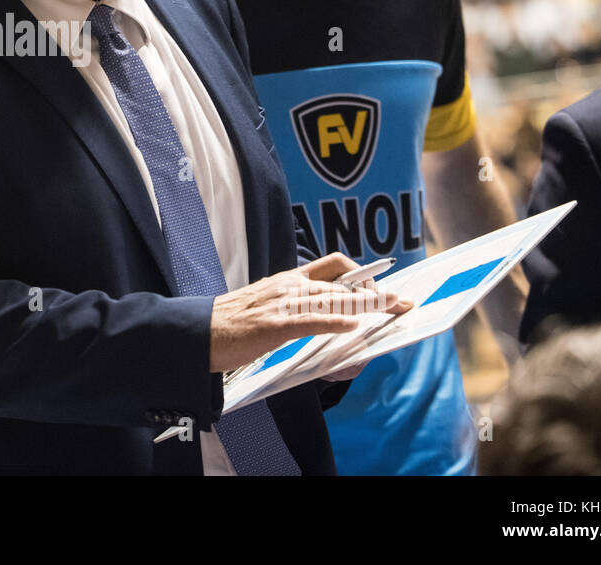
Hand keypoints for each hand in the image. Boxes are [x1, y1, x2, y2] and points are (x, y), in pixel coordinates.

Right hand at [210, 254, 411, 372]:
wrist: (198, 332)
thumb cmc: (232, 324)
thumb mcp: (268, 306)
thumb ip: (296, 308)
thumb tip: (327, 321)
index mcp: (288, 280)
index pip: (333, 267)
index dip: (363, 273)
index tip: (389, 284)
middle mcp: (288, 286)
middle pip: (340, 284)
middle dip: (375, 294)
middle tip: (402, 303)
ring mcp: (280, 304)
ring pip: (331, 299)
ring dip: (364, 304)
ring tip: (391, 308)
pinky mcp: (272, 324)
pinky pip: (308, 320)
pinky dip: (333, 322)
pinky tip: (352, 325)